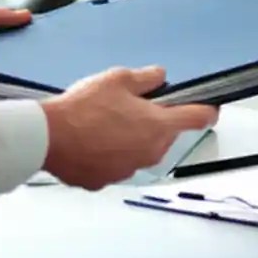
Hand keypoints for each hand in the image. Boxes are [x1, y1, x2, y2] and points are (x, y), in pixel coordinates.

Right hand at [40, 66, 217, 189]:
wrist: (47, 137)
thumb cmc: (81, 109)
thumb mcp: (118, 79)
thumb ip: (146, 78)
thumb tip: (159, 77)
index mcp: (158, 126)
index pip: (198, 118)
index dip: (207, 110)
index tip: (210, 108)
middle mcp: (149, 152)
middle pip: (165, 134)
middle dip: (153, 121)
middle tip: (129, 107)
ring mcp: (129, 169)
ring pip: (140, 151)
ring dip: (130, 139)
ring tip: (103, 123)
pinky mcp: (107, 180)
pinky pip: (116, 164)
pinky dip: (109, 154)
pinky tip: (91, 140)